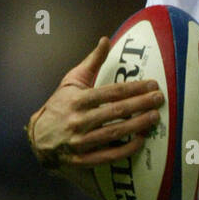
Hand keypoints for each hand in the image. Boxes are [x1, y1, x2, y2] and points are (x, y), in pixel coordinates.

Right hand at [27, 38, 163, 169]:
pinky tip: (141, 141)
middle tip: (159, 99)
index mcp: (77, 99)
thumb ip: (92, 62)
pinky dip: (126, 149)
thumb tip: (106, 40)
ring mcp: (80, 141)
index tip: (152, 84)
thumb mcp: (72, 81)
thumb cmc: (59, 105)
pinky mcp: (82, 159)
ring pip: (114, 132)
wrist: (38, 137)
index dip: (134, 88)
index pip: (111, 92)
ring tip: (155, 117)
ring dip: (138, 125)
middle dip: (141, 104)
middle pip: (116, 111)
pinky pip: (108, 156)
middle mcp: (78, 120)